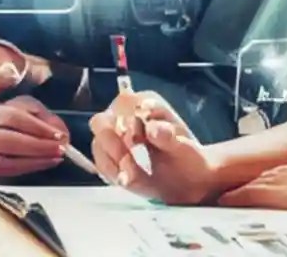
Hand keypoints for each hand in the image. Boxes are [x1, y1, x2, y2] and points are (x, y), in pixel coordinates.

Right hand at [0, 96, 68, 177]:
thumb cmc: (15, 118)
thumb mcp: (31, 109)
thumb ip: (46, 118)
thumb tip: (61, 135)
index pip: (14, 118)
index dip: (38, 127)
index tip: (59, 135)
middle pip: (8, 141)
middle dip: (38, 146)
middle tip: (61, 148)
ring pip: (6, 160)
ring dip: (36, 160)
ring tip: (56, 157)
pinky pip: (9, 171)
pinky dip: (31, 167)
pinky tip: (46, 162)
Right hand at [89, 91, 219, 204]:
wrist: (188, 182)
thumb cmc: (187, 159)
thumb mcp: (184, 148)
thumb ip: (168, 137)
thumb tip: (153, 129)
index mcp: (145, 103)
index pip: (124, 103)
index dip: (127, 122)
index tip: (138, 141)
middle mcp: (124, 115)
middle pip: (101, 123)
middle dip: (113, 145)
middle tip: (128, 163)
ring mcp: (113, 136)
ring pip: (98, 145)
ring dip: (112, 163)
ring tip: (131, 178)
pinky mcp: (109, 157)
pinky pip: (100, 164)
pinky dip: (112, 173)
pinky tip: (127, 180)